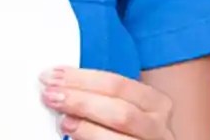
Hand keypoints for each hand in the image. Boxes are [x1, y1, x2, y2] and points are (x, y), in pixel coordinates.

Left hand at [40, 66, 174, 139]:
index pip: (118, 84)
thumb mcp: (126, 105)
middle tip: (51, 96)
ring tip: (62, 121)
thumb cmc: (130, 128)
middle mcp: (158, 127)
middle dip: (81, 101)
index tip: (54, 75)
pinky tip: (72, 139)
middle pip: (119, 111)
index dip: (83, 79)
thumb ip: (103, 96)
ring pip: (117, 139)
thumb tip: (64, 85)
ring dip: (84, 128)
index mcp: (156, 103)